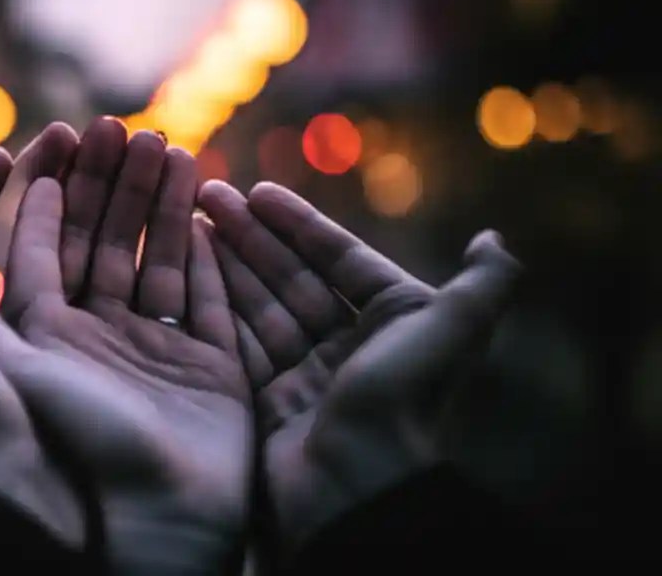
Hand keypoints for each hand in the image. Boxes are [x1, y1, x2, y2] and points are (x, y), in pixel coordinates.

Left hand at [0, 119, 253, 574]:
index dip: (36, 193)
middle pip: (98, 245)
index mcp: (29, 337)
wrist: (93, 527)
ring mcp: (149, 358)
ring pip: (154, 262)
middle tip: (119, 123)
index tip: (47, 141)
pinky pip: (208, 302)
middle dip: (106, 183)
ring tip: (167, 143)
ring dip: (158, 203)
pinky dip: (210, 255)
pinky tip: (209, 206)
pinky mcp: (204, 375)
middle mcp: (89, 344)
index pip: (31, 247)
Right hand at [199, 181, 521, 556]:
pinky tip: (188, 274)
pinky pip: (238, 344)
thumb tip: (492, 239)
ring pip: (260, 306)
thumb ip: (481, 282)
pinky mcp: (268, 402)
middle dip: (251, 236)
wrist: (357, 490)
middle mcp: (352, 347)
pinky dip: (215, 308)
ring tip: (190, 226)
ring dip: (227, 265)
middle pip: (293, 278)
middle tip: (208, 195)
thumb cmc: (402, 402)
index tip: (257, 191)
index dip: (300, 224)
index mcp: (396, 324)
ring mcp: (307, 376)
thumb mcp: (454, 332)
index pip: (341, 260)